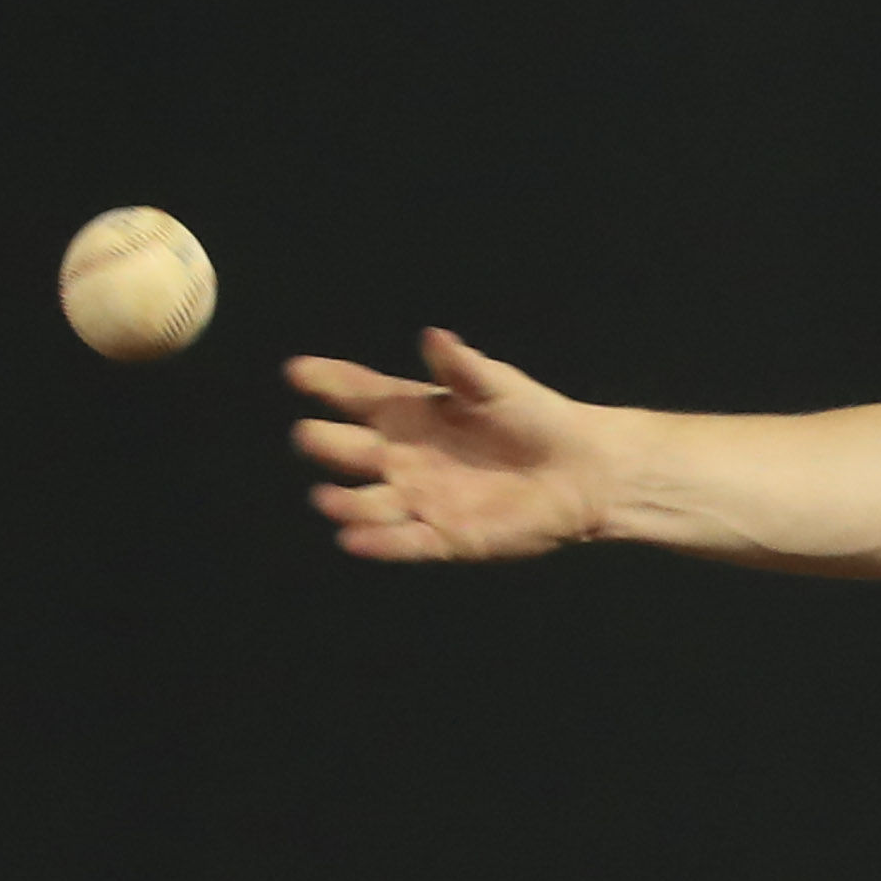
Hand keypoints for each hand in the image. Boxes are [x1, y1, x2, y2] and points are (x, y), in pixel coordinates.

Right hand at [287, 328, 635, 560]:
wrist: (584, 471)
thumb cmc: (537, 419)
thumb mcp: (499, 386)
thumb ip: (463, 367)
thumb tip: (432, 337)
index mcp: (410, 412)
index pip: (357, 393)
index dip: (326, 381)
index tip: (296, 372)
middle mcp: (403, 457)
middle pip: (350, 450)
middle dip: (326, 444)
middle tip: (310, 436)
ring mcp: (419, 499)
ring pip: (368, 503)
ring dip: (345, 504)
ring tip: (326, 499)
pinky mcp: (444, 537)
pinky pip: (404, 543)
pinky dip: (379, 543)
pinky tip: (353, 540)